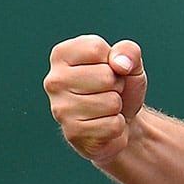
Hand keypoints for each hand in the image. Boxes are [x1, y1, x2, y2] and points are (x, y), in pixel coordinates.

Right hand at [45, 34, 147, 162]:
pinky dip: (117, 126)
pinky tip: (104, 123)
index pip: (96, 49)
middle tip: (108, 91)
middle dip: (117, 85)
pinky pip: (112, 125)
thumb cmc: (120, 86)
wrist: (123, 120)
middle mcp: (54, 81)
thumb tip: (120, 64)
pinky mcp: (73, 133)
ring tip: (106, 107)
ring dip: (117, 106)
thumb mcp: (129, 62)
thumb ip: (128, 51)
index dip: (113, 61)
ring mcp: (60, 109)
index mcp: (62, 55)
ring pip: (110, 102)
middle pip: (105, 77)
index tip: (108, 70)